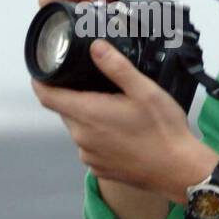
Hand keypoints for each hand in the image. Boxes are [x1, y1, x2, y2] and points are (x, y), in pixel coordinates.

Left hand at [31, 37, 217, 204]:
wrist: (178, 170)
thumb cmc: (163, 131)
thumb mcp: (144, 90)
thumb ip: (116, 67)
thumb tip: (95, 47)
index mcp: (88, 114)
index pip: (46, 96)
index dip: (40, 82)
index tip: (42, 71)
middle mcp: (82, 137)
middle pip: (64, 110)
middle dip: (74, 96)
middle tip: (97, 86)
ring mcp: (89, 155)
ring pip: (78, 128)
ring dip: (89, 117)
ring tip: (116, 110)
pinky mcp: (99, 168)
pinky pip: (90, 146)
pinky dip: (98, 136)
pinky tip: (122, 132)